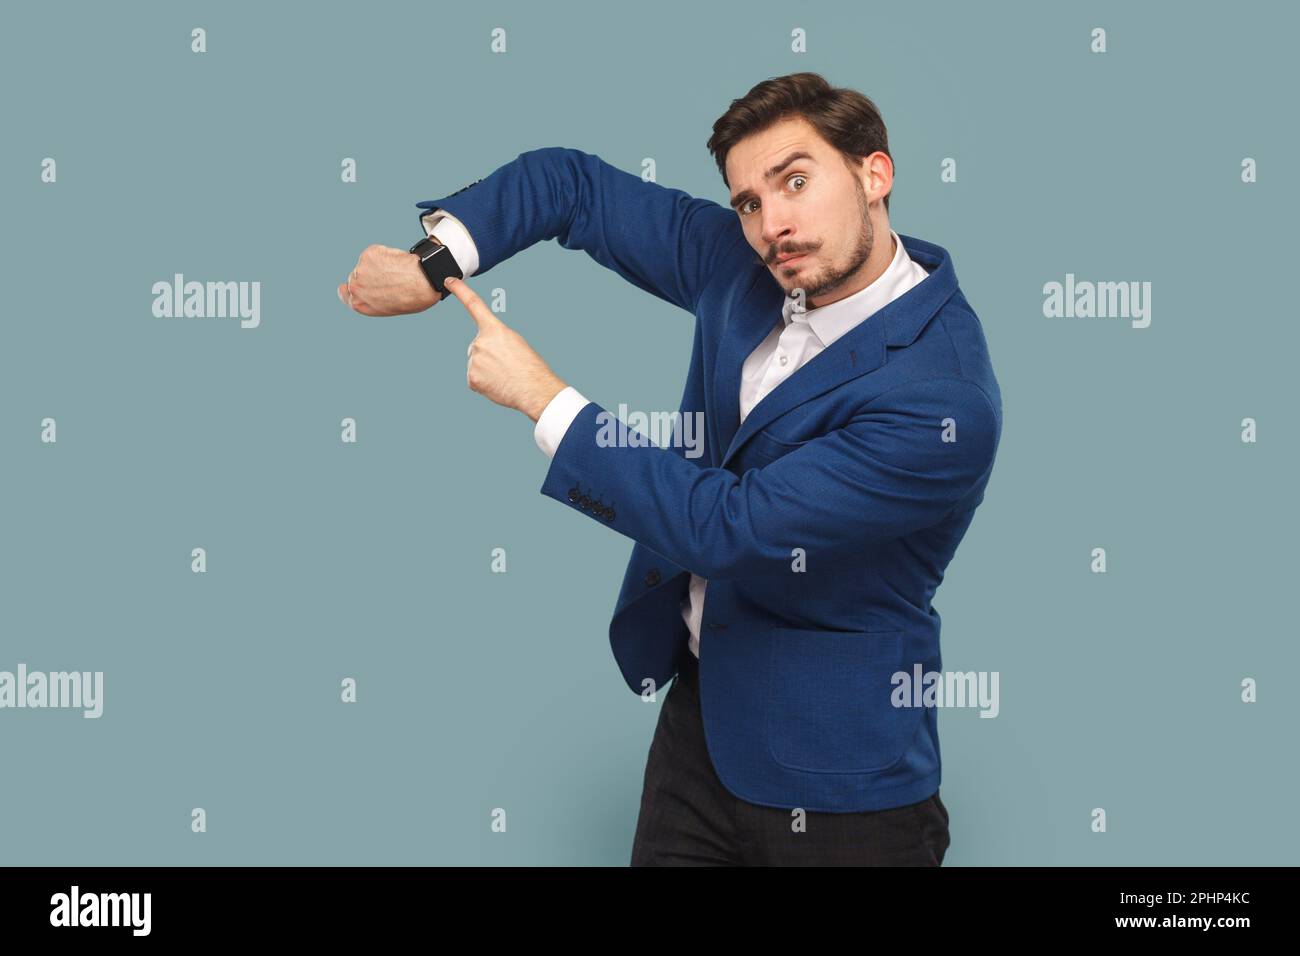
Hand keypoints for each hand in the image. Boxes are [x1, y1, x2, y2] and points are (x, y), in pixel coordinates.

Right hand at [337, 244, 439, 315]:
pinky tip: (397, 262)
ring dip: (378, 264)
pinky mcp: (368, 254)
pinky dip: (385, 254)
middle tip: (388, 277)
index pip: (345, 294)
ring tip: (396, 272)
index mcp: (359, 305)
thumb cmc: (412, 298)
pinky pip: (375, 252)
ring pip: (366, 263)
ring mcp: (360, 270)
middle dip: (368, 274)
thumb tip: (373, 288)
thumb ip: (373, 299)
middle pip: (355, 276)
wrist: (422, 282)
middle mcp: (355, 288)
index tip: (354, 283)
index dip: (349, 288)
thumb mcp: (388, 308)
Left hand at [443, 277, 567, 421]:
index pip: (474, 304)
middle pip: (478, 347)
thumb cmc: (530, 367)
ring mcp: (474, 360)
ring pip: (476, 364)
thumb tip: (479, 352)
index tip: (449, 280)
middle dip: (489, 356)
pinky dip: (485, 384)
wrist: (533, 390)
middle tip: (507, 366)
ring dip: (488, 371)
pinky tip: (497, 385)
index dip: (460, 291)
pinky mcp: (471, 378)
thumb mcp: (516, 343)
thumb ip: (495, 339)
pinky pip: (474, 379)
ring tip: (505, 377)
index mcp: (495, 329)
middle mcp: (480, 341)